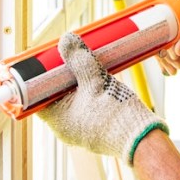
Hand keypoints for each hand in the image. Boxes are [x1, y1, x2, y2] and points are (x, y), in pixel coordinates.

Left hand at [37, 32, 167, 164]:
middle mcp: (65, 127)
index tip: (46, 62)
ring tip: (84, 64)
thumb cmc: (116, 115)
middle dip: (61, 75)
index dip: (40, 77)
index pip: (37, 96)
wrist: (142, 138)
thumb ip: (80, 61)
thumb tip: (66, 41)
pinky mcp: (95, 127)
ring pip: (71, 99)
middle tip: (67, 57)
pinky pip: (84, 105)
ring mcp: (80, 129)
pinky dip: (87, 91)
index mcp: (58, 120)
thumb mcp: (95, 82)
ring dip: (77, 82)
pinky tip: (96, 78)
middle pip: (55, 95)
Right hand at [156, 18, 179, 76]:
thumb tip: (179, 47)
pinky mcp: (175, 43)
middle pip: (162, 32)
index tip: (173, 50)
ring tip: (177, 68)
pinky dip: (166, 62)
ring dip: (165, 59)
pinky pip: (163, 52)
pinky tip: (172, 70)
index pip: (170, 20)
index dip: (168, 34)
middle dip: (166, 51)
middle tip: (177, 61)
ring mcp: (177, 32)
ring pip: (161, 44)